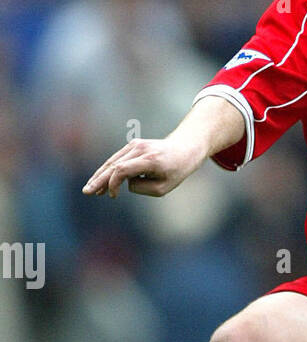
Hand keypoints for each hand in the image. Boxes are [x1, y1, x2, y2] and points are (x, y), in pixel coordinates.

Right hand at [82, 136, 204, 197]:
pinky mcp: (133, 145)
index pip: (122, 170)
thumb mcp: (163, 188)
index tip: (112, 196)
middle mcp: (140, 149)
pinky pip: (116, 160)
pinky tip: (99, 182)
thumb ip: (141, 188)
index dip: (112, 183)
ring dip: (100, 176)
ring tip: (89, 190)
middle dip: (98, 180)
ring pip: (112, 162)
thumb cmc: (176, 171)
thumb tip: (124, 183)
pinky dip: (107, 171)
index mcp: (149, 160)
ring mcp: (135, 145)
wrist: (184, 149)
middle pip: (113, 165)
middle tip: (87, 192)